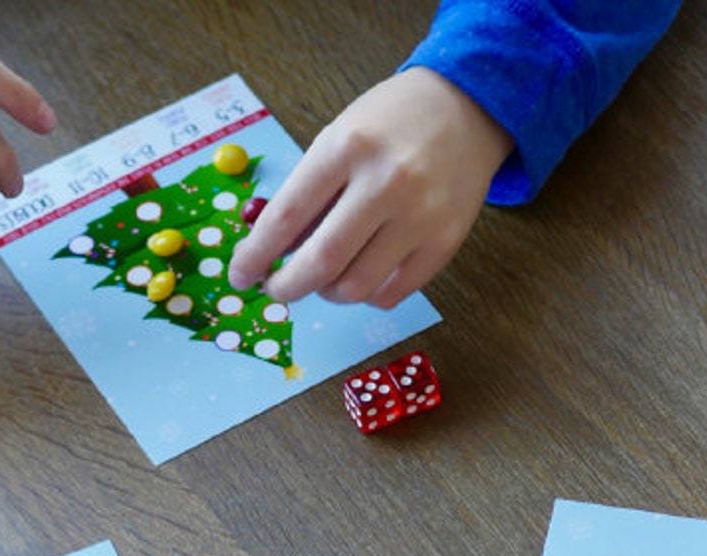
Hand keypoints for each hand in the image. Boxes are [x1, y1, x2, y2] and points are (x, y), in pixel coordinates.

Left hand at [228, 69, 512, 307]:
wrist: (467, 108)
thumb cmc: (389, 126)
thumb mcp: (339, 138)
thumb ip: (307, 193)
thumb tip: (271, 254)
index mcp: (347, 147)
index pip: (286, 218)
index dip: (255, 257)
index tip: (240, 275)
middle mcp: (385, 183)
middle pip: (320, 263)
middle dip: (287, 287)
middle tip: (277, 289)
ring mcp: (419, 216)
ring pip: (354, 288)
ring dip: (327, 292)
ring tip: (325, 277)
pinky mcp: (443, 243)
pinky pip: (389, 294)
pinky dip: (365, 295)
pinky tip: (361, 275)